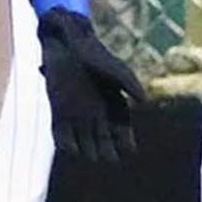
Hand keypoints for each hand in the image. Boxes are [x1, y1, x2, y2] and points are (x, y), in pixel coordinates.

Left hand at [36, 8, 144, 165]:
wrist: (67, 41)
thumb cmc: (94, 53)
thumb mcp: (115, 67)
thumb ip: (128, 83)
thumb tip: (143, 100)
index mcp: (112, 102)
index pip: (121, 127)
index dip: (125, 140)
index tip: (129, 150)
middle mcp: (95, 110)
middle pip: (103, 137)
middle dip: (107, 149)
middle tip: (110, 159)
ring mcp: (76, 111)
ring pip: (83, 138)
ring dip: (87, 149)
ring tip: (92, 158)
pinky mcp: (58, 109)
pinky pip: (61, 132)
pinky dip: (65, 142)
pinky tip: (71, 150)